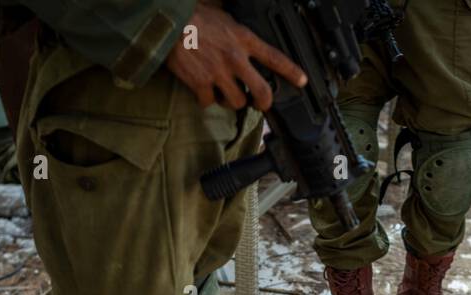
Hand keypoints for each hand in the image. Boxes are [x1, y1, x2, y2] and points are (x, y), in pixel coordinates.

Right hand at [165, 2, 306, 110]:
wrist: (168, 21)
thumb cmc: (193, 15)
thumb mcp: (224, 17)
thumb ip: (237, 34)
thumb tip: (244, 43)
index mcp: (243, 39)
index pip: (274, 57)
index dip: (292, 72)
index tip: (302, 81)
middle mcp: (235, 58)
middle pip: (261, 92)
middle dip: (264, 103)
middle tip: (260, 104)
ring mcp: (219, 73)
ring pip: (237, 102)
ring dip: (232, 101)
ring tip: (225, 93)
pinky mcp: (201, 84)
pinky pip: (209, 102)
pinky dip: (206, 100)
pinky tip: (203, 91)